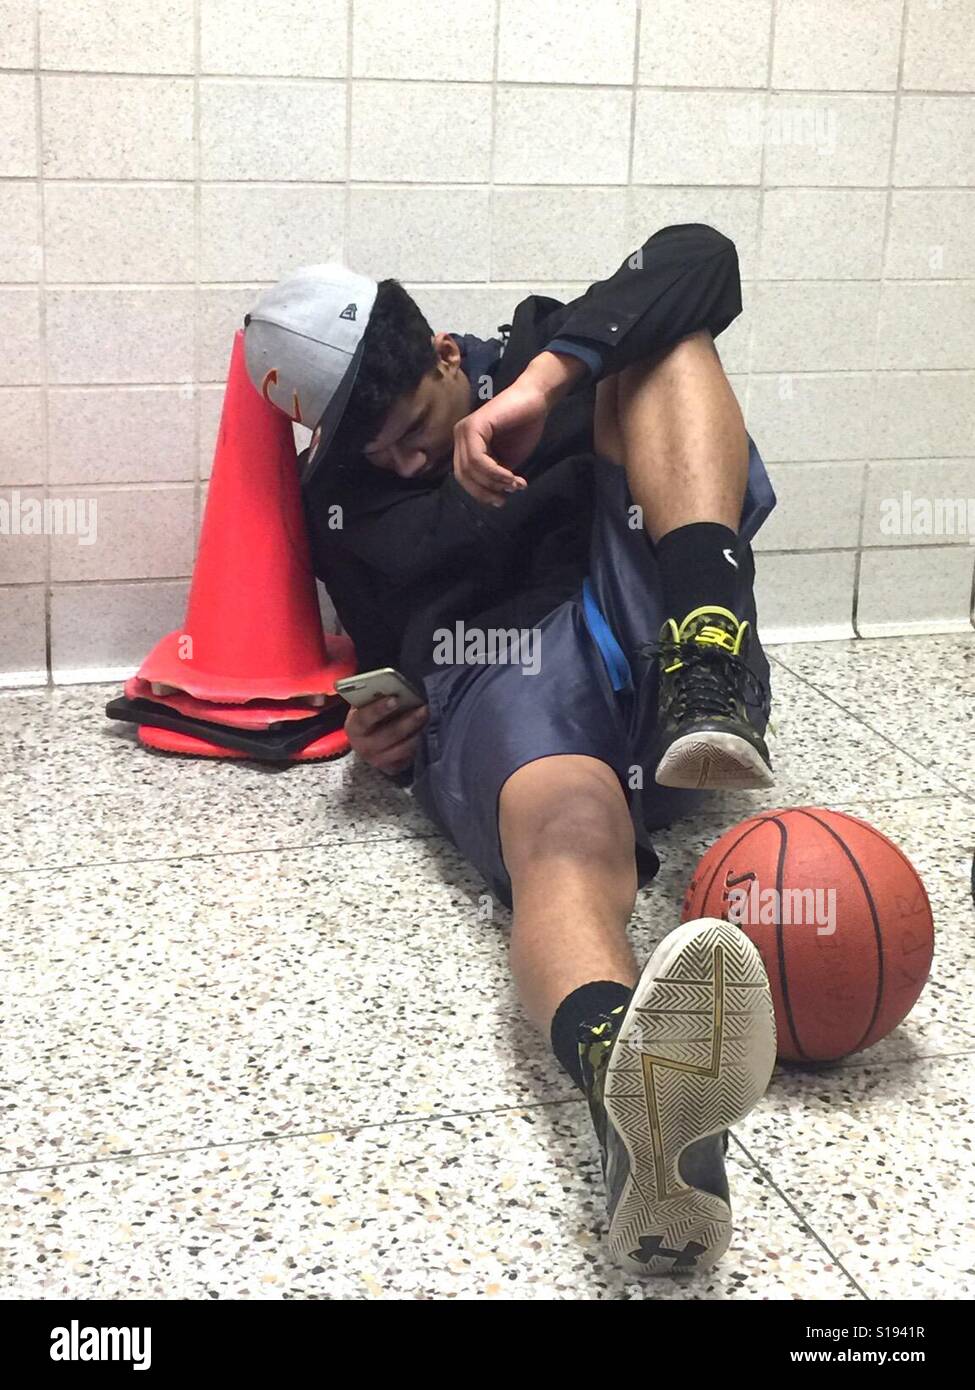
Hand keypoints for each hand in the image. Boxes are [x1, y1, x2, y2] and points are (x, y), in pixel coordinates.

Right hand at [344, 695, 428, 774]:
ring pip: (402, 748)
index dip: (379, 709)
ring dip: (417, 733)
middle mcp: (363, 747)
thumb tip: (398, 690)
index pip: (364, 718)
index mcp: (354, 727)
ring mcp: (377, 760)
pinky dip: (418, 745)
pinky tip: (423, 732)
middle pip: (389, 735)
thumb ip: (376, 699)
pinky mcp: (391, 768)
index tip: (395, 699)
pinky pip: (408, 758)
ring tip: (427, 719)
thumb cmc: (369, 717)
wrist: (366, 742)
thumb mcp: (366, 706)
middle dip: (409, 721)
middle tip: (424, 708)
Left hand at [452, 377, 543, 505]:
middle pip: (463, 476)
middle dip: (485, 491)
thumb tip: (491, 497)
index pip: (464, 478)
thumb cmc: (524, 428)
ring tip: (513, 484)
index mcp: (465, 445)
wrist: (536, 401)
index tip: (502, 500)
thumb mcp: (506, 460)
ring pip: (470, 469)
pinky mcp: (474, 425)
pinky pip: (477, 459)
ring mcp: (465, 430)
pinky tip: (510, 476)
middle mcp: (460, 437)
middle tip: (506, 497)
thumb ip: (494, 476)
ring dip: (494, 482)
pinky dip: (494, 472)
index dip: (481, 493)